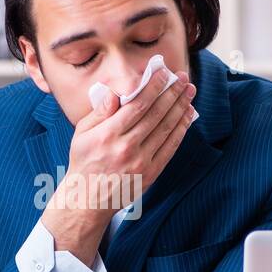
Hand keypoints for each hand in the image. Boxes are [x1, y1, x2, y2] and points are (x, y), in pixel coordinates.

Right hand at [42, 66, 196, 262]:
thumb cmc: (84, 161)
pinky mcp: (151, 173)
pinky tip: (187, 115)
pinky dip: (181, 129)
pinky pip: (170, 147)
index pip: (137, 105)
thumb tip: (114, 92)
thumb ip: (100, 111)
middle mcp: (126, 147)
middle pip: (156, 114)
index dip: (153, 86)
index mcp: (108, 134)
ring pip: (166, 128)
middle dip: (172, 92)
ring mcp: (141, 161)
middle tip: (182, 77)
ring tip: (189, 91)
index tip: (163, 73)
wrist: (88, 199)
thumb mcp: (82, 133)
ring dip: (180, 107)